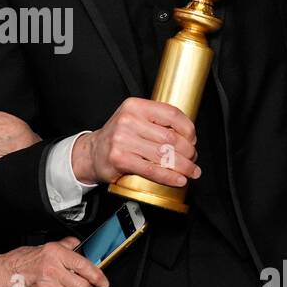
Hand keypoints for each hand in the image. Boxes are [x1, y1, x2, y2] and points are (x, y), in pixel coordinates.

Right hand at [0, 237, 109, 286]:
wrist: (2, 274)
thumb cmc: (21, 260)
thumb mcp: (44, 246)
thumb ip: (65, 245)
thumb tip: (80, 245)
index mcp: (55, 254)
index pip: (84, 266)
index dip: (99, 276)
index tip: (104, 282)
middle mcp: (52, 270)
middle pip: (83, 286)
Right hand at [71, 97, 199, 186]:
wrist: (93, 152)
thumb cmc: (119, 137)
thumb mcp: (135, 119)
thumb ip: (157, 121)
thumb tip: (189, 136)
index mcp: (135, 106)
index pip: (171, 114)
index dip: (188, 129)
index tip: (193, 139)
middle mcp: (128, 120)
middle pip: (170, 137)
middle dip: (188, 151)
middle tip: (192, 159)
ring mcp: (123, 140)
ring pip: (164, 155)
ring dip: (183, 166)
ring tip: (191, 171)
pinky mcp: (120, 159)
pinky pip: (152, 170)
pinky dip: (168, 177)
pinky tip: (178, 180)